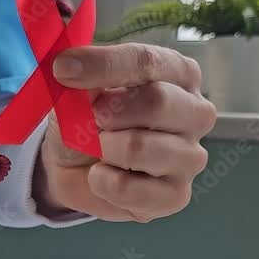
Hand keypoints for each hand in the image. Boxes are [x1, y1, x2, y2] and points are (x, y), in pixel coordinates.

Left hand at [36, 43, 216, 222]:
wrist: (75, 166)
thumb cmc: (88, 118)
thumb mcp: (79, 89)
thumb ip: (85, 78)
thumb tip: (73, 68)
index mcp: (179, 74)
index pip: (148, 61)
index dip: (103, 65)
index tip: (62, 68)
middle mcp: (196, 113)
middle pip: (156, 102)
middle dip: (106, 112)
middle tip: (88, 119)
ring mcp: (190, 157)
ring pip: (140, 148)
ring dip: (101, 148)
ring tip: (96, 148)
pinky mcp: (176, 196)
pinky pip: (129, 189)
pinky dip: (101, 182)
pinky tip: (101, 175)